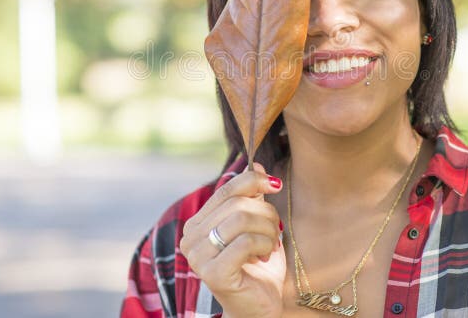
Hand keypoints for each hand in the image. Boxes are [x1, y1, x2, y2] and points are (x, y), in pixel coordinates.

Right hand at [179, 163, 284, 317]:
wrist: (260, 306)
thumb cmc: (257, 266)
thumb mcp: (258, 225)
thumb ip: (253, 197)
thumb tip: (258, 164)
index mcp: (198, 222)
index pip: (228, 188)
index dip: (254, 180)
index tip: (276, 185)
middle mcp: (191, 237)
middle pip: (238, 203)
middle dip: (267, 214)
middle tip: (276, 232)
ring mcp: (198, 256)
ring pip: (242, 219)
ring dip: (268, 231)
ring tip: (270, 246)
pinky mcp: (212, 273)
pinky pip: (245, 242)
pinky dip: (264, 246)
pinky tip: (265, 258)